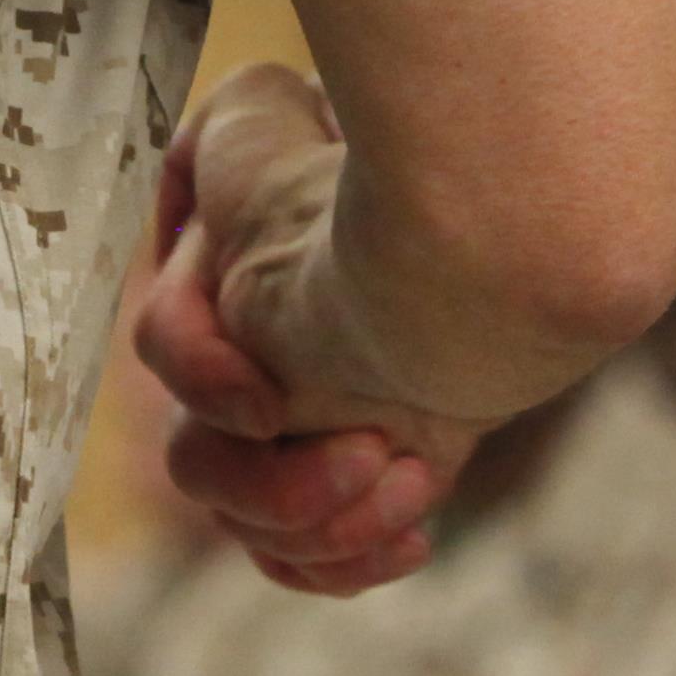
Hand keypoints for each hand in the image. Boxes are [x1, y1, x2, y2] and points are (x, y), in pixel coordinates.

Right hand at [134, 67, 479, 591]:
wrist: (507, 231)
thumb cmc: (391, 170)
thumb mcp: (288, 114)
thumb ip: (224, 133)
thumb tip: (197, 189)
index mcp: (219, 295)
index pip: (168, 347)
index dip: (205, 376)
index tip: (272, 398)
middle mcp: (242, 376)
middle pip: (198, 466)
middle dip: (277, 481)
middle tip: (373, 451)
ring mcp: (295, 439)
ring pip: (257, 528)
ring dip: (329, 521)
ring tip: (410, 480)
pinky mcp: (353, 484)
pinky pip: (313, 561)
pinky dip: (352, 561)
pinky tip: (414, 538)